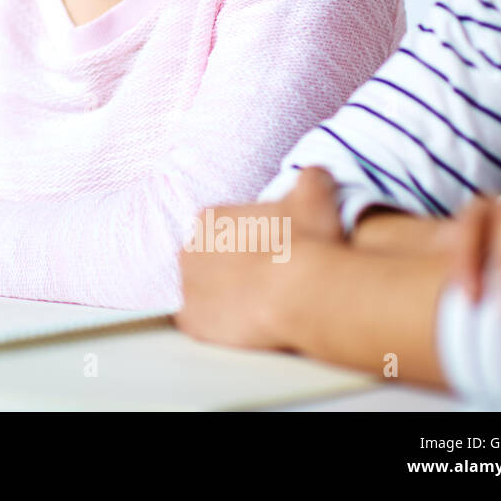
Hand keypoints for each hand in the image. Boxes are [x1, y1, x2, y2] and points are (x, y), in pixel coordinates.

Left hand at [175, 167, 341, 347]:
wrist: (299, 292)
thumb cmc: (306, 242)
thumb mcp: (315, 196)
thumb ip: (312, 178)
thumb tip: (313, 174)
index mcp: (209, 219)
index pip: (219, 228)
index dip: (246, 241)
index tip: (268, 251)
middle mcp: (188, 250)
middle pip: (206, 259)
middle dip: (229, 268)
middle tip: (263, 282)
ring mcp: (185, 288)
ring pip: (201, 291)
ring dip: (222, 297)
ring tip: (255, 306)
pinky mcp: (191, 322)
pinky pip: (200, 323)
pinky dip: (217, 326)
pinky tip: (242, 326)